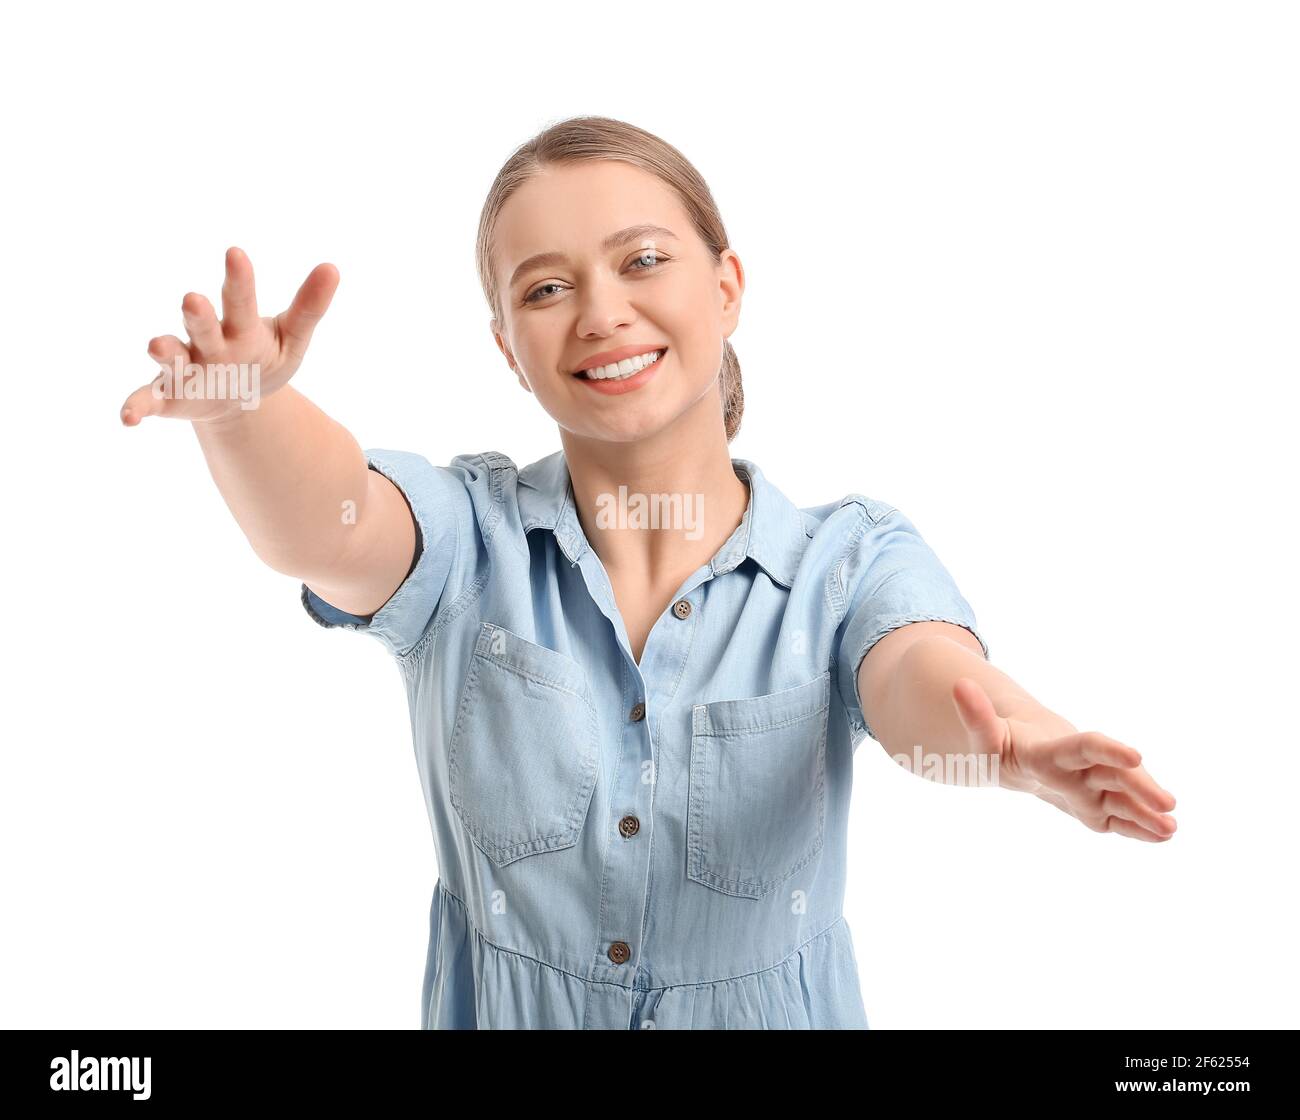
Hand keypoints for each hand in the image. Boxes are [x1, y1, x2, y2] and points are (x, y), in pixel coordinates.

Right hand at [120, 247, 338, 425]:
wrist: (239, 398)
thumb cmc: (264, 357)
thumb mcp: (291, 336)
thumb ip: (309, 307)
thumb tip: (333, 268)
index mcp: (239, 326)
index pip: (239, 300)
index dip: (239, 280)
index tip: (236, 253)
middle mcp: (207, 342)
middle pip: (202, 326)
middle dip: (197, 315)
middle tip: (193, 300)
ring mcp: (185, 368)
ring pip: (172, 357)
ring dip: (165, 352)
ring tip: (158, 346)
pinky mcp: (170, 396)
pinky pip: (149, 399)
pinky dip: (136, 406)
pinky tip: (127, 418)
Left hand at [951, 676, 1177, 842]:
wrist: (1023, 753)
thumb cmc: (1001, 745)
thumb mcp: (983, 736)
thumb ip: (976, 716)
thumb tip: (959, 685)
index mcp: (1054, 751)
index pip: (1086, 747)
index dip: (1109, 750)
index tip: (1136, 755)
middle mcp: (1080, 769)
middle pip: (1114, 775)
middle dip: (1140, 788)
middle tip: (1168, 804)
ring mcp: (1090, 789)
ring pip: (1122, 800)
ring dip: (1146, 814)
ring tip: (1172, 830)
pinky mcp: (1094, 809)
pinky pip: (1117, 820)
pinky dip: (1137, 828)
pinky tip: (1162, 837)